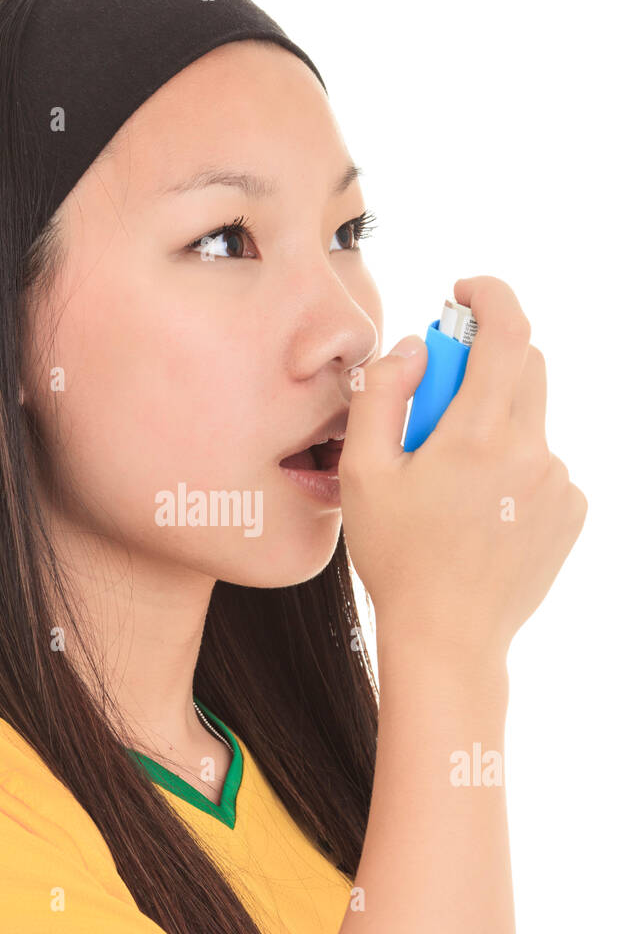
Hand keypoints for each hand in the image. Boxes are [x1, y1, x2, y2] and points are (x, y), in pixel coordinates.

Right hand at [339, 276, 587, 660]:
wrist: (448, 639)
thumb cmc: (397, 558)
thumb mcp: (362, 474)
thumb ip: (382, 394)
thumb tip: (418, 347)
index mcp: (478, 435)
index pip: (507, 329)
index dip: (488, 295)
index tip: (463, 294)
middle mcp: (532, 451)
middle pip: (525, 365)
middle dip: (482, 363)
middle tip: (438, 401)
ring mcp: (559, 483)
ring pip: (530, 418)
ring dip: (494, 424)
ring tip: (452, 483)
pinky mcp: (572, 511)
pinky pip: (543, 462)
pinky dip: (513, 465)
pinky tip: (479, 512)